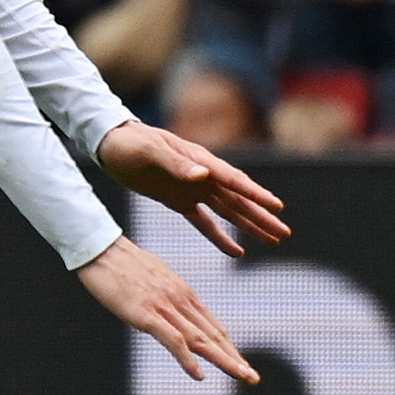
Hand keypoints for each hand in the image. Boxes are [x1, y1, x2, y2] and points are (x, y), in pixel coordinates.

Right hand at [76, 236, 259, 383]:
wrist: (100, 248)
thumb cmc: (120, 262)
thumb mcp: (152, 279)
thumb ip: (165, 295)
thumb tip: (168, 309)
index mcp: (182, 292)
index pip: (211, 325)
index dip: (228, 347)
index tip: (241, 363)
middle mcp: (180, 300)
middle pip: (212, 334)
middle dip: (234, 357)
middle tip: (253, 378)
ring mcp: (164, 306)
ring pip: (200, 338)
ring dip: (223, 359)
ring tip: (241, 375)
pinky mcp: (146, 313)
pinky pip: (172, 339)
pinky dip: (187, 358)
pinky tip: (198, 373)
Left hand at [96, 119, 289, 257]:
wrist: (110, 145)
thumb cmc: (130, 142)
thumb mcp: (150, 150)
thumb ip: (175, 163)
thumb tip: (204, 175)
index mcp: (199, 161)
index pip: (233, 180)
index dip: (255, 194)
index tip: (277, 207)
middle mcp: (202, 176)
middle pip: (238, 200)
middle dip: (261, 216)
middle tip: (285, 233)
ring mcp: (193, 189)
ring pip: (228, 212)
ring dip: (249, 226)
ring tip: (272, 241)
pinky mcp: (179, 201)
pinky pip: (204, 223)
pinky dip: (220, 237)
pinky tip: (237, 252)